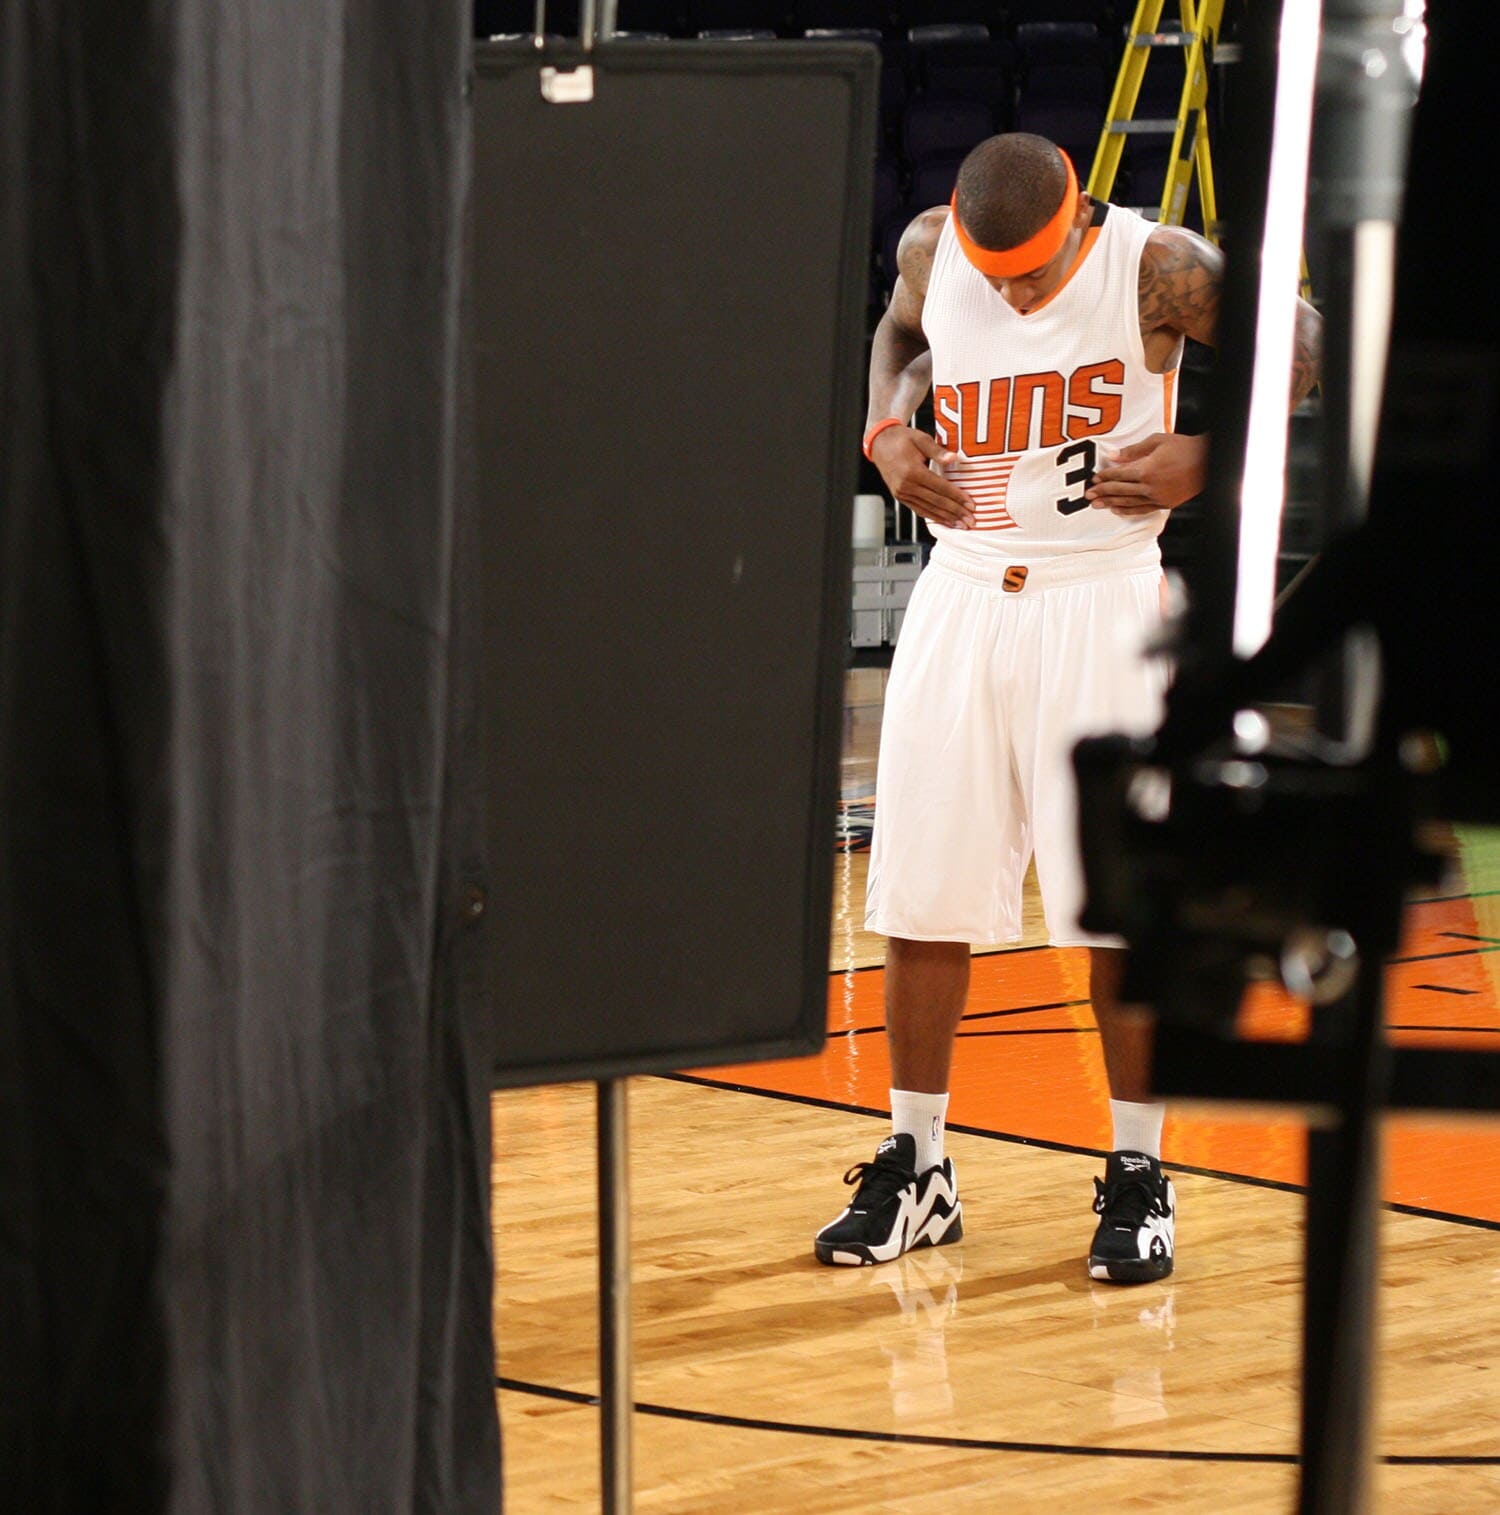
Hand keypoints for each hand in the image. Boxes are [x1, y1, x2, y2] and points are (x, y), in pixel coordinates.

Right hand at [869, 426, 975, 529]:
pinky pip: (919, 509)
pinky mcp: (900, 497)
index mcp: (913, 472)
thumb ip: (938, 451)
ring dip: (946, 518)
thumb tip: (954, 458)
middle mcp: (906, 486)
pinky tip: (944, 521)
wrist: (880, 443)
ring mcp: (902, 493)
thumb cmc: (901, 439)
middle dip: (956, 512)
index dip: (958, 497)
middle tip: (970, 521)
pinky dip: (933, 516)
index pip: (941, 488)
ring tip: (960, 525)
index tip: (971, 505)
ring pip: (928, 509)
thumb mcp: (921, 439)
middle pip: (936, 502)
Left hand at [1086, 432, 1207, 515]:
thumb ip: (1133, 450)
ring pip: (1129, 502)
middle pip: (1120, 490)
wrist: (1209, 461)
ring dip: (1110, 503)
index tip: (1094, 478)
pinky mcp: (1165, 504)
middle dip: (1102, 492)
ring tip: (1097, 505)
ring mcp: (1158, 497)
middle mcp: (1151, 486)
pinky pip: (1142, 510)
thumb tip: (1112, 456)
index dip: (1105, 477)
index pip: (1119, 475)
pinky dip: (1128, 510)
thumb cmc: (1184, 447)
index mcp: (1147, 469)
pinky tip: (1116, 510)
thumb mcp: (1157, 441)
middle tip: (1088, 495)